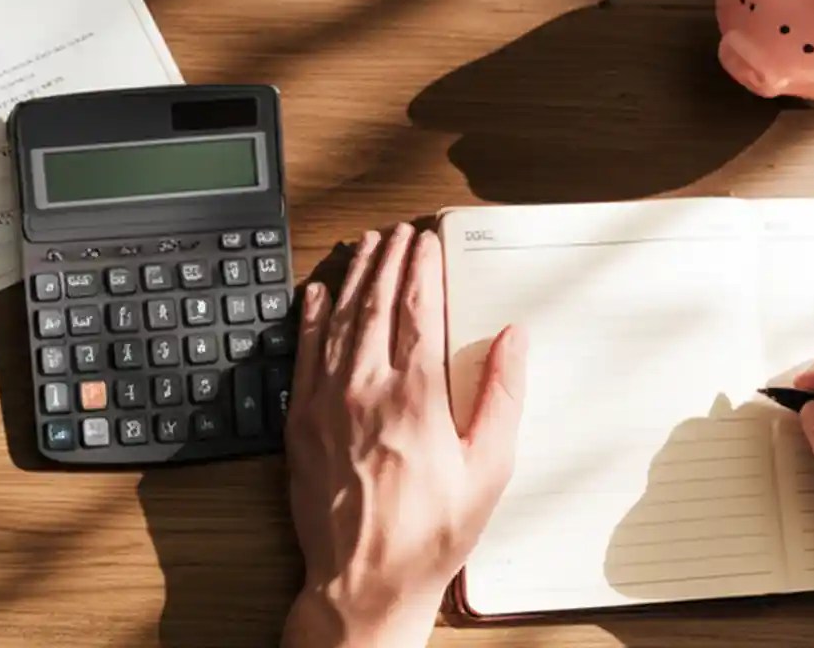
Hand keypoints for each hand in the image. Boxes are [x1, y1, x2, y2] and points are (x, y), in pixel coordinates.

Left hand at [281, 224, 527, 647]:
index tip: (427, 242)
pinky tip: (319, 295)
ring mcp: (327, 403)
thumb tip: (512, 341)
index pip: (420, 307)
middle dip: (390, 259)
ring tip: (365, 248)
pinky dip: (312, 318)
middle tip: (398, 233)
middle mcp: (366, 389)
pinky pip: (304, 353)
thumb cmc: (428, 534)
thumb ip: (501, 396)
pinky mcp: (301, 422)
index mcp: (417, 396)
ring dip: (354, 276)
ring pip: (340, 319)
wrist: (363, 581)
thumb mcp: (489, 468)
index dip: (424, 266)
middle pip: (377, 302)